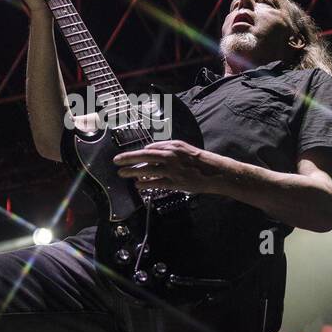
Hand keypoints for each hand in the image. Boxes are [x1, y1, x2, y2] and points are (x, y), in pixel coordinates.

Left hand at [113, 140, 230, 194]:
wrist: (215, 171)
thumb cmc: (199, 160)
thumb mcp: (183, 148)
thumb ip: (167, 148)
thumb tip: (150, 150)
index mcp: (173, 146)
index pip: (150, 148)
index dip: (136, 153)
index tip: (126, 156)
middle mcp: (171, 155)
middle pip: (145, 156)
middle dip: (128, 158)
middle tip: (116, 161)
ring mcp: (173, 169)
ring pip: (148, 169)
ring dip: (133, 171)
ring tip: (122, 173)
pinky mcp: (176, 182)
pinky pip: (157, 182)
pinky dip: (146, 184)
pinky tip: (137, 185)